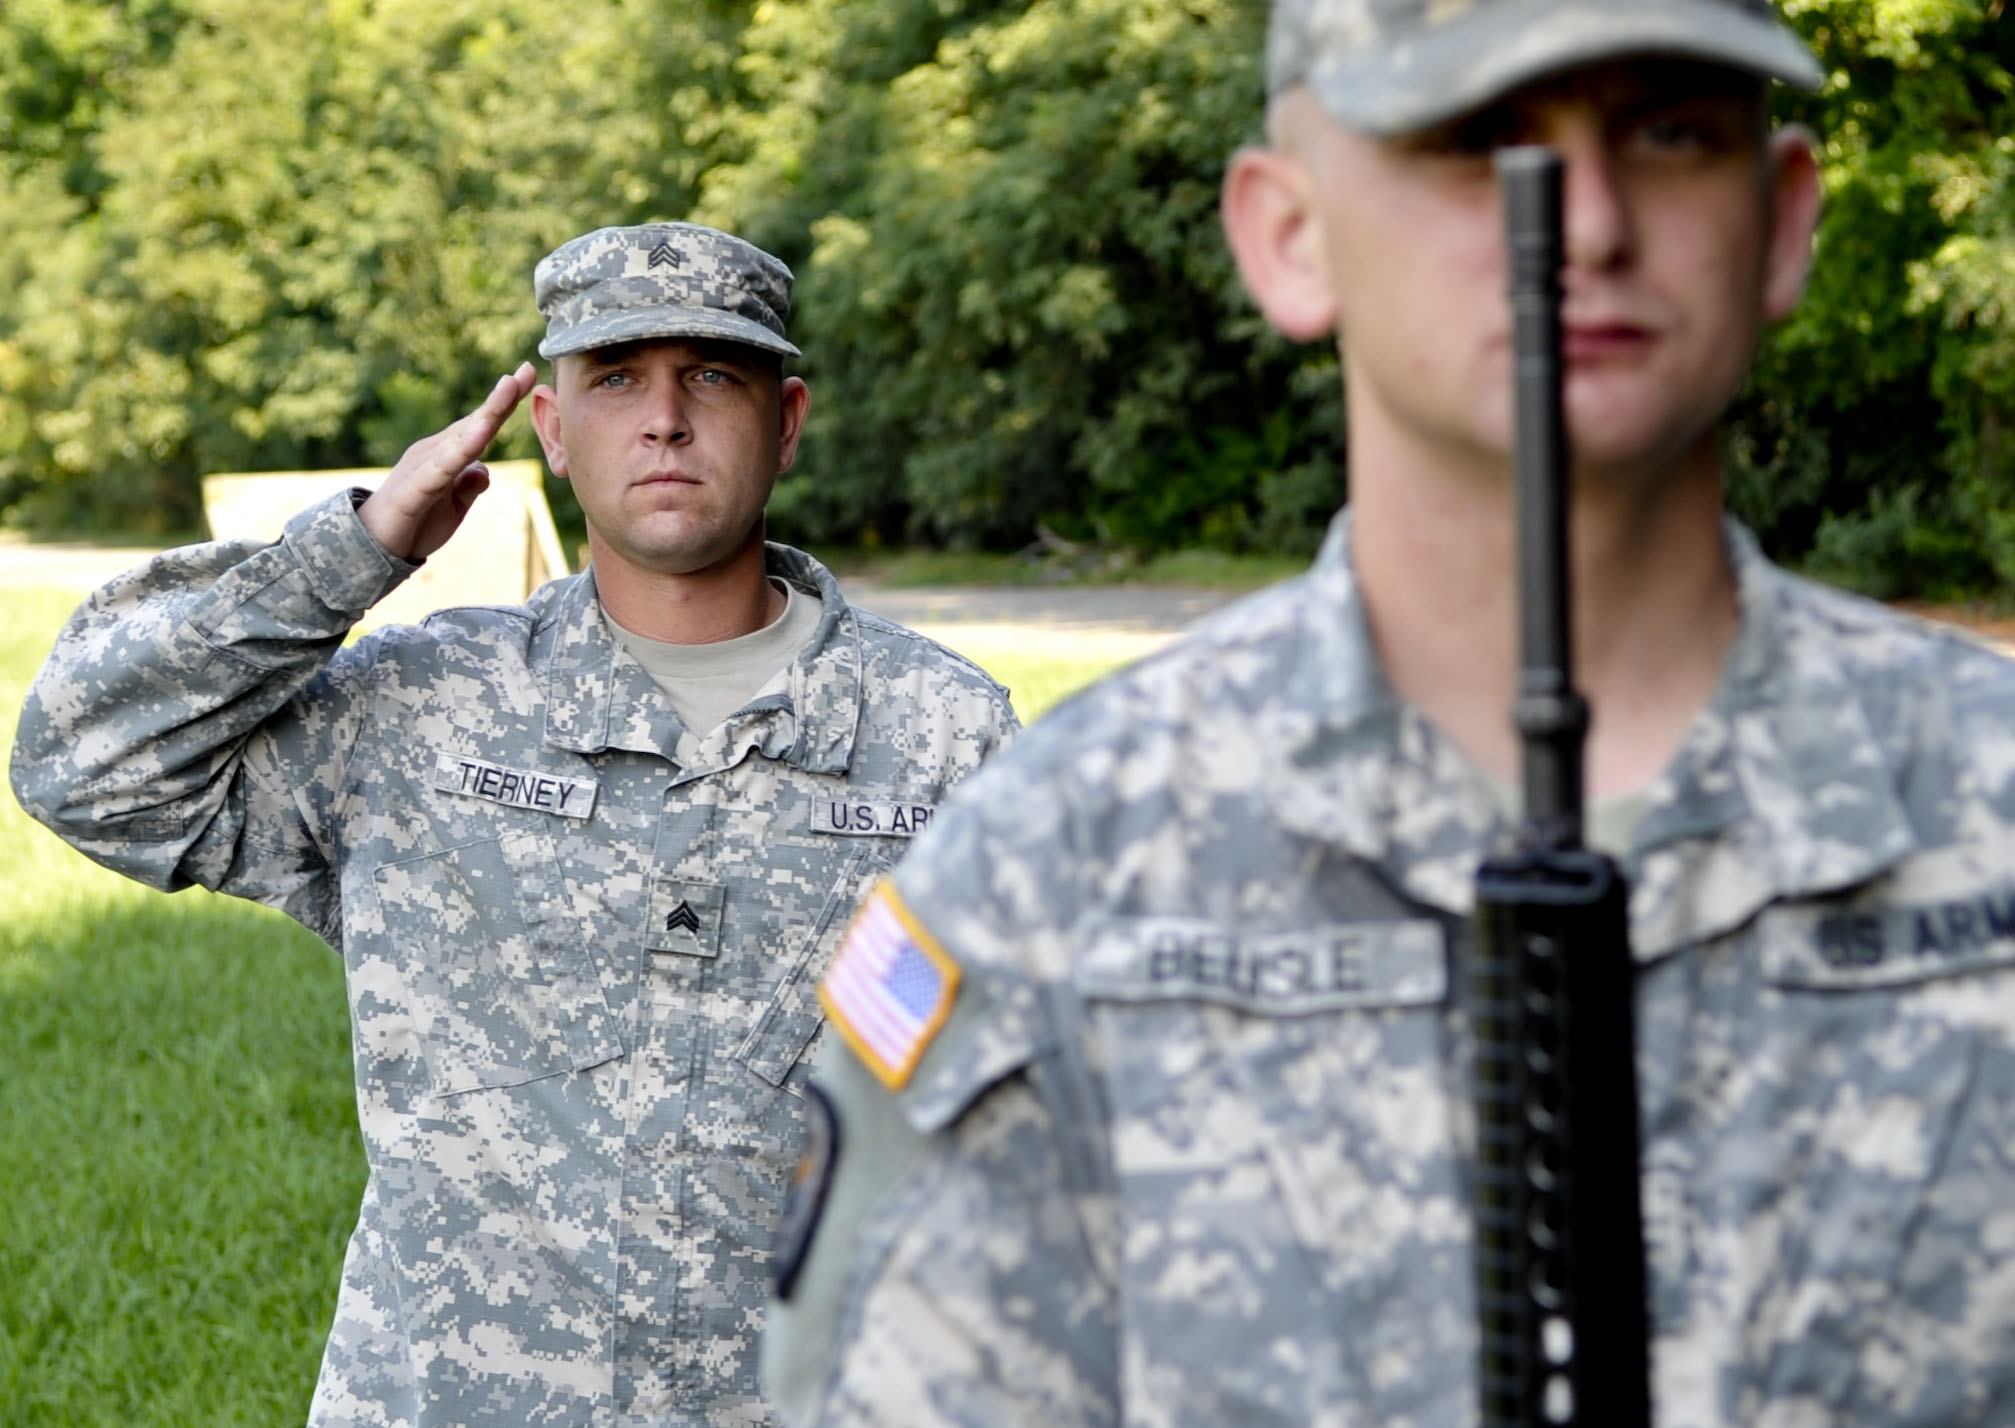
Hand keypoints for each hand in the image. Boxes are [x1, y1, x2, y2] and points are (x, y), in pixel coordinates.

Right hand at [358, 363, 537, 561]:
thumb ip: (470, 485)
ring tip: (509, 387)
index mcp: (447, 455)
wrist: (371, 545)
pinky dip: (463, 449)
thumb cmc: (415, 522)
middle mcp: (435, 452)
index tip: (528, 374)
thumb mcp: (454, 506)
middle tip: (526, 369)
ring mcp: (423, 467)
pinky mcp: (414, 489)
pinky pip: (442, 466)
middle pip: (475, 422)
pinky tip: (482, 433)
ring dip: (487, 412)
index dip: (504, 402)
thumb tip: (485, 468)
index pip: (481, 424)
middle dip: (502, 398)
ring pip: (462, 437)